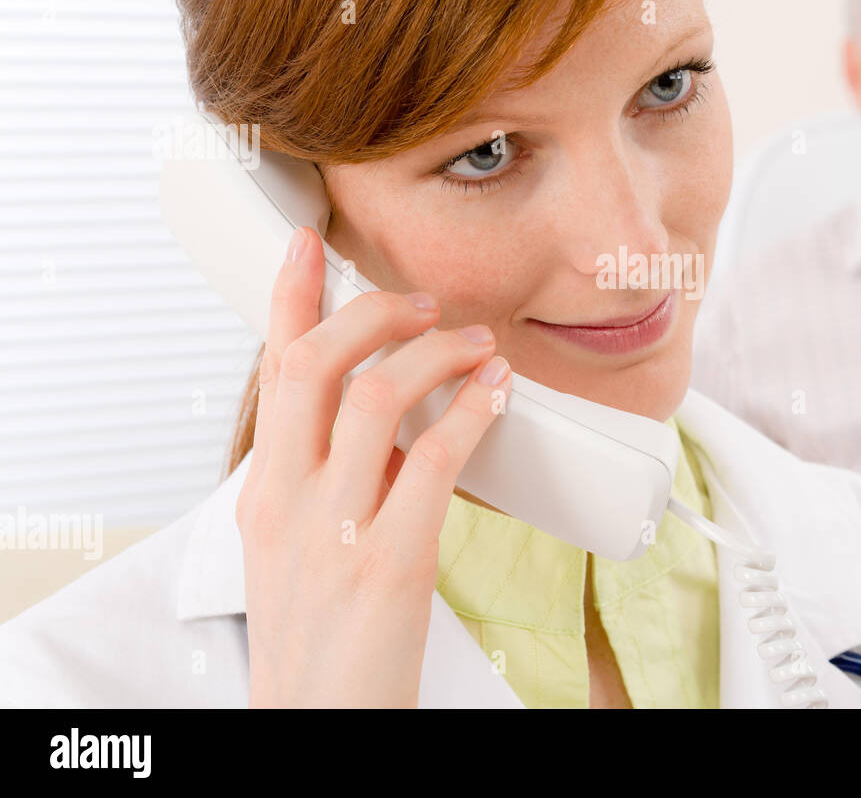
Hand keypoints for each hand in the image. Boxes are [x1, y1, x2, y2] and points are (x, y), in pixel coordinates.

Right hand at [237, 226, 510, 706]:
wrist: (317, 719)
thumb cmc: (320, 634)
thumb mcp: (300, 543)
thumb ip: (335, 476)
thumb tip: (400, 420)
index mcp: (263, 488)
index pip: (270, 369)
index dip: (289, 295)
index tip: (310, 241)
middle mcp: (286, 498)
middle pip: (316, 363)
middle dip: (376, 313)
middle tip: (426, 304)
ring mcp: (333, 530)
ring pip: (375, 399)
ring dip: (436, 356)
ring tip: (477, 346)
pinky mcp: (388, 563)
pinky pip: (433, 462)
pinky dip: (471, 414)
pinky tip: (496, 395)